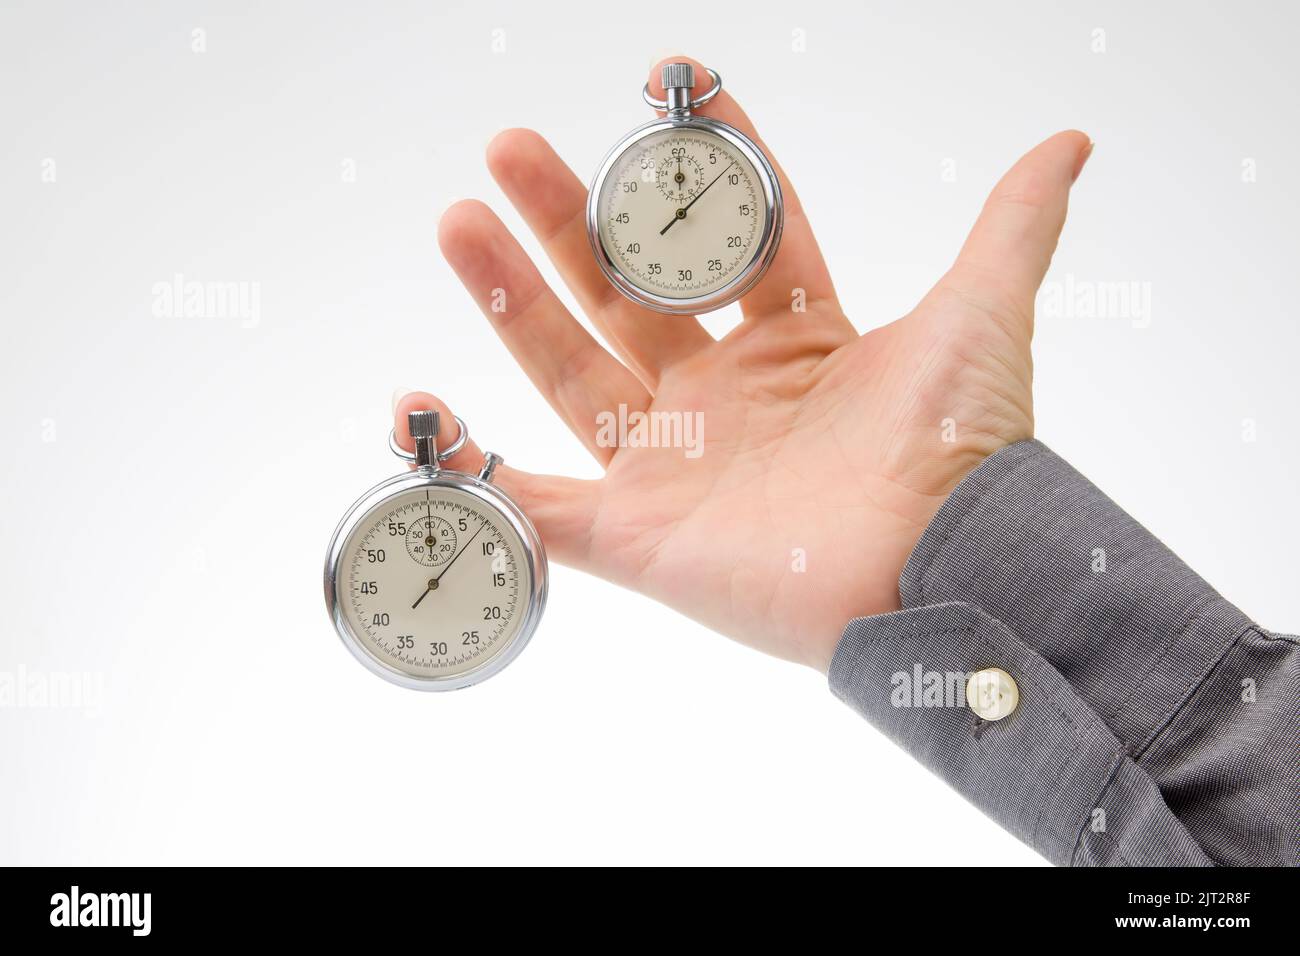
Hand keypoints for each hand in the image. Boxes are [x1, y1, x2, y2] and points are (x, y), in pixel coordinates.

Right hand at [395, 55, 1091, 672]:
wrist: (935, 573)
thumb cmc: (959, 452)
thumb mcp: (979, 318)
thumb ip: (1011, 224)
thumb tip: (1069, 141)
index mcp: (799, 343)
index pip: (736, 238)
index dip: (708, 166)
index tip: (668, 88)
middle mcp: (728, 397)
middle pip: (628, 293)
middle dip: (569, 220)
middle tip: (510, 148)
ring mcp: (677, 466)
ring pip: (572, 372)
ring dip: (511, 301)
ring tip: (460, 220)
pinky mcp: (637, 540)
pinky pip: (534, 503)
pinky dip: (471, 465)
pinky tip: (413, 405)